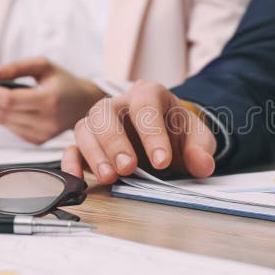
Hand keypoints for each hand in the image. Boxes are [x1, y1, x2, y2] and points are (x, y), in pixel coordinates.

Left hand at [0, 57, 104, 143]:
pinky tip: (16, 108)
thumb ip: (16, 67)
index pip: (9, 99)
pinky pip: (11, 129)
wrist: (83, 104)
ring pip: (4, 122)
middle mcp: (47, 120)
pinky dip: (6, 117)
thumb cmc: (63, 82)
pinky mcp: (38, 141)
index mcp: (50, 99)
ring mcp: (43, 134)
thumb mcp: (43, 65)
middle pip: (3, 112)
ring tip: (2, 95)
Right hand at [61, 80, 216, 184]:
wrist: (168, 139)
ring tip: (110, 178)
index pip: (144, 105)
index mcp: (148, 94)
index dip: (152, 133)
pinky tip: (79, 180)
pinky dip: (71, 164)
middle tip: (129, 169)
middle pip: (105, 114)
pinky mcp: (89, 144)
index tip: (162, 162)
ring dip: (95, 154)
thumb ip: (200, 149)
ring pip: (85, 128)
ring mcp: (100, 123)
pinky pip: (72, 148)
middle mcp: (118, 104)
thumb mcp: (197, 138)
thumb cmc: (178, 133)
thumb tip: (203, 164)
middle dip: (115, 142)